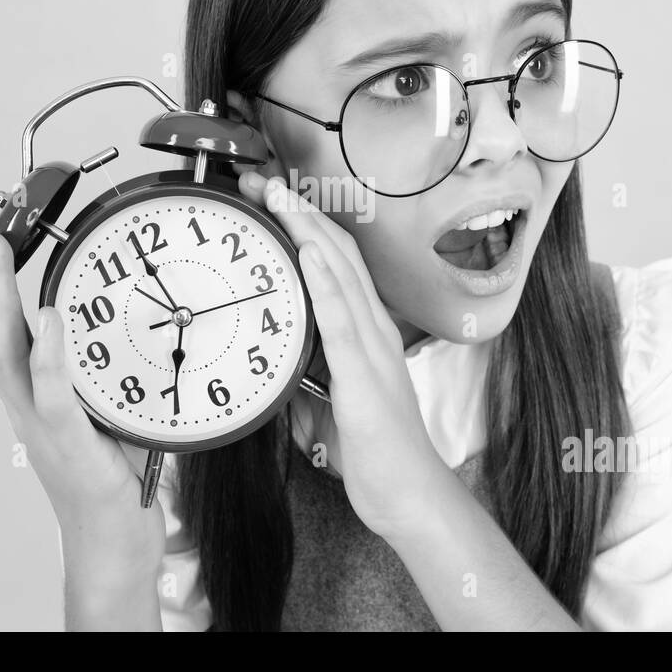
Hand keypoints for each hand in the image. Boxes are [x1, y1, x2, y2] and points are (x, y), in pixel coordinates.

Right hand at [0, 203, 165, 576]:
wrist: (111, 539)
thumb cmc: (111, 469)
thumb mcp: (100, 400)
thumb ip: (99, 359)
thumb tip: (126, 306)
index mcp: (27, 389)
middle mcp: (22, 401)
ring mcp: (39, 422)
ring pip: (2, 352)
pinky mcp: (70, 440)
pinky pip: (54, 392)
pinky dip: (48, 352)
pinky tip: (49, 314)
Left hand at [235, 171, 450, 541]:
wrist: (409, 495)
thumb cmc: (375, 454)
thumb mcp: (327, 407)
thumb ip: (306, 381)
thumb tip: (278, 370)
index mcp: (364, 333)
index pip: (335, 263)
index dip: (304, 225)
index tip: (270, 196)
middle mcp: (372, 329)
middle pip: (336, 254)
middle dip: (298, 211)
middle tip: (262, 177)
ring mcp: (372, 349)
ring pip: (340, 273)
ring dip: (306, 229)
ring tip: (278, 193)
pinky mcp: (365, 376)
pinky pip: (342, 319)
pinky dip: (325, 280)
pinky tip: (308, 252)